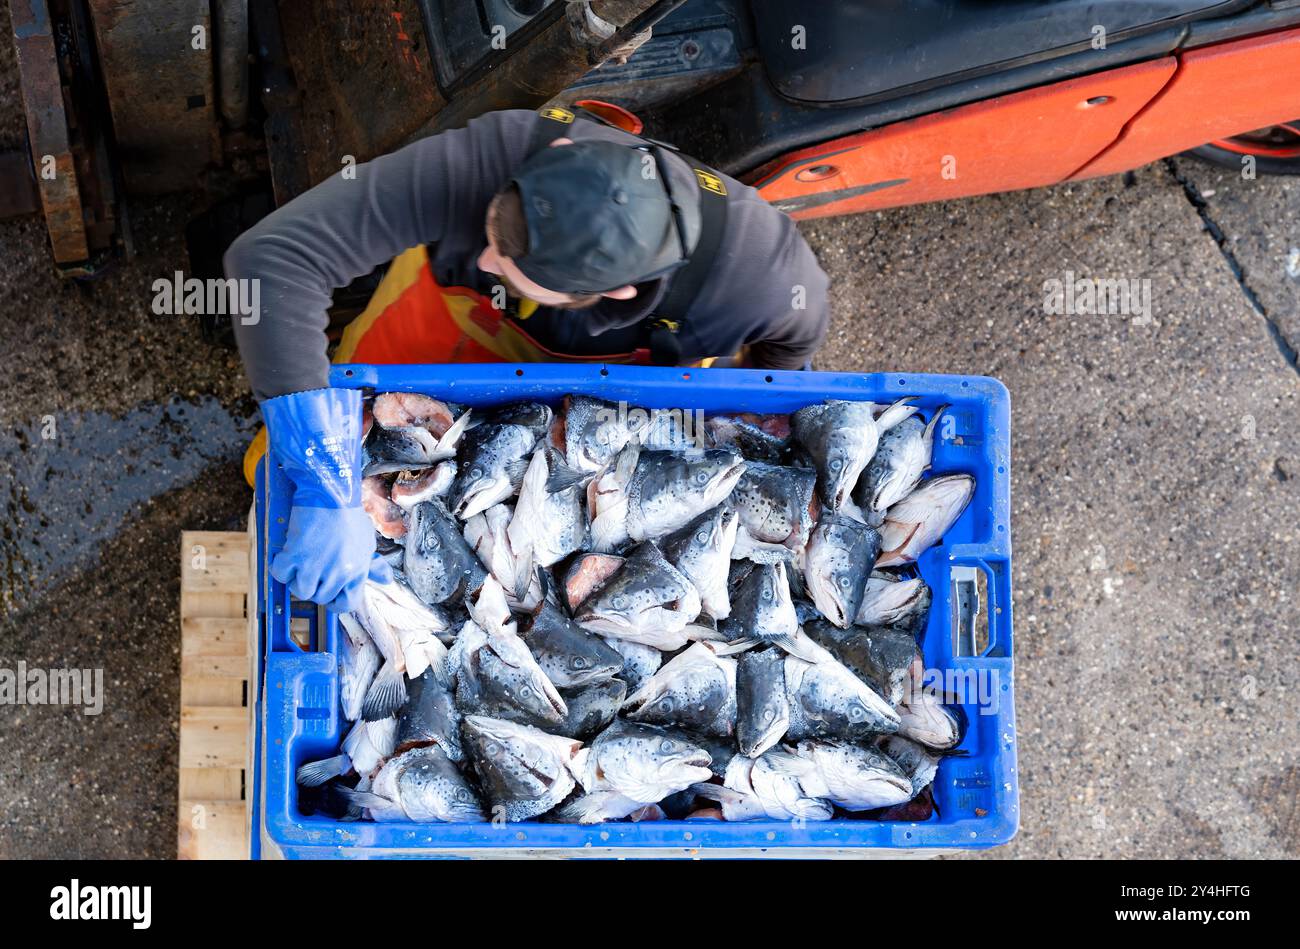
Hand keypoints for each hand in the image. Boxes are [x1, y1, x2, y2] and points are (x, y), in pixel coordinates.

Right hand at [271, 506, 390, 611]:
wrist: (331, 493)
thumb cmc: (349, 515)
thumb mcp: (367, 542)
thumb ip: (372, 564)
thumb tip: (386, 579)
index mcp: (357, 571)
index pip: (347, 604)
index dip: (335, 601)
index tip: (328, 593)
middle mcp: (338, 573)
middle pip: (320, 598)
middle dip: (313, 586)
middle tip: (311, 568)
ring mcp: (316, 566)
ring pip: (300, 590)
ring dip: (296, 578)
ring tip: (299, 561)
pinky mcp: (296, 555)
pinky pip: (281, 574)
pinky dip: (280, 566)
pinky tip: (286, 554)